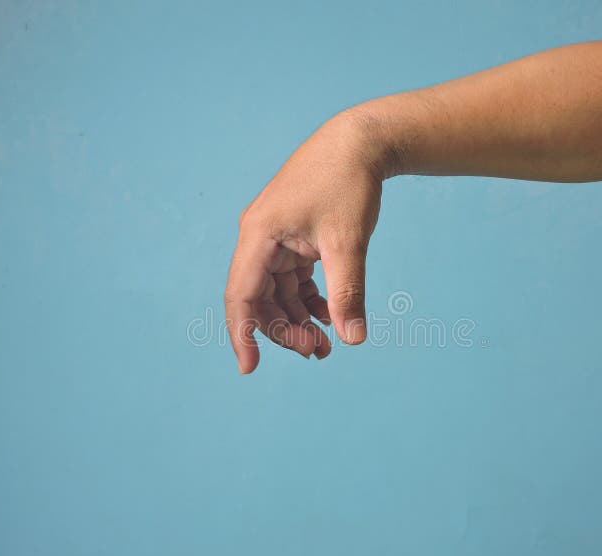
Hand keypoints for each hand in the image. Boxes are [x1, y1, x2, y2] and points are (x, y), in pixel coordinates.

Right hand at [224, 110, 386, 372]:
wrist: (361, 142)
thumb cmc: (348, 182)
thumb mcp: (348, 241)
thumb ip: (347, 292)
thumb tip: (353, 339)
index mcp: (260, 235)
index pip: (241, 295)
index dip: (243, 334)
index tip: (251, 368)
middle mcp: (260, 238)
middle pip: (259, 299)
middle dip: (284, 330)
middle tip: (318, 352)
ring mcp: (276, 238)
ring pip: (277, 293)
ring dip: (298, 320)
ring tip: (327, 345)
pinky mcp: (293, 238)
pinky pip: (293, 280)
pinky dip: (308, 301)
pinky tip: (330, 317)